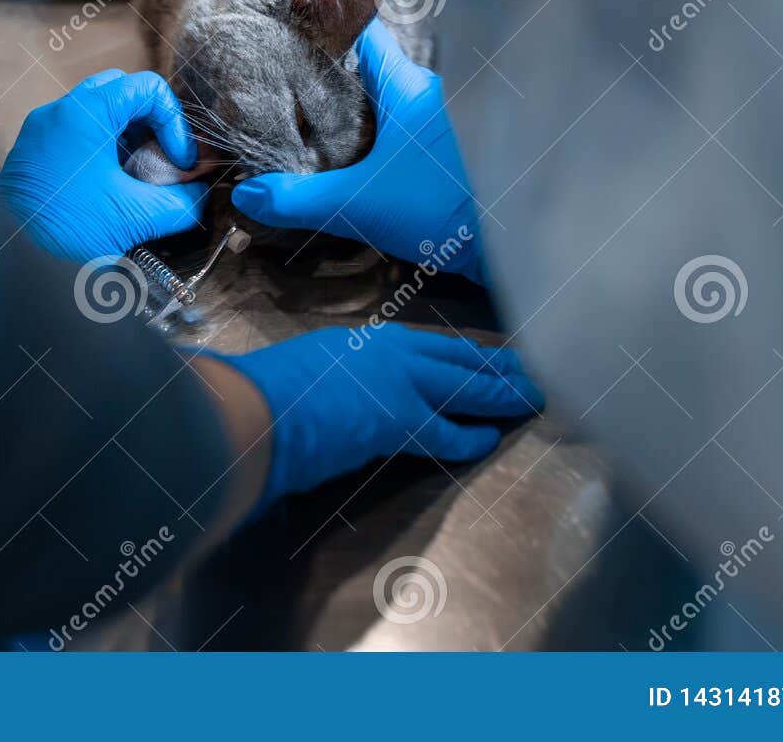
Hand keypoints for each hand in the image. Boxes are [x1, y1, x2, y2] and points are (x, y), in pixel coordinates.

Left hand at [0, 70, 206, 262]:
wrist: (1, 247)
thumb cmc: (61, 224)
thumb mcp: (131, 219)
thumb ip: (179, 206)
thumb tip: (200, 200)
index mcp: (86, 112)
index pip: (148, 89)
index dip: (175, 123)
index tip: (178, 161)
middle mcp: (62, 111)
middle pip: (123, 94)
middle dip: (152, 127)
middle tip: (161, 163)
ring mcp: (44, 129)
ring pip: (100, 115)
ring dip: (128, 141)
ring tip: (137, 181)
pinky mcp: (34, 150)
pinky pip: (78, 136)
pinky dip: (102, 154)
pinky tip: (108, 190)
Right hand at [212, 325, 540, 510]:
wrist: (251, 410)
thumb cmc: (264, 394)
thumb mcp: (308, 372)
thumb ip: (336, 382)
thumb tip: (339, 403)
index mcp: (367, 342)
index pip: (430, 348)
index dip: (465, 356)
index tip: (491, 359)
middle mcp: (389, 353)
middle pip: (458, 359)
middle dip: (498, 368)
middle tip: (532, 372)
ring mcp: (397, 382)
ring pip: (465, 386)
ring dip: (500, 394)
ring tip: (532, 399)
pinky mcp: (399, 419)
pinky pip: (446, 430)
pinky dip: (469, 436)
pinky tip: (489, 439)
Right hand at [232, 19, 485, 281]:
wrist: (504, 244)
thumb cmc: (437, 211)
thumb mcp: (354, 206)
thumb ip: (296, 200)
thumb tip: (246, 195)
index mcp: (405, 86)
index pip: (361, 28)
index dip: (326, 20)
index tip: (291, 22)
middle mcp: (426, 89)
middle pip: (368, 59)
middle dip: (329, 68)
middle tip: (287, 78)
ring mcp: (440, 114)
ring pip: (385, 89)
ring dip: (352, 99)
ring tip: (310, 115)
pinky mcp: (447, 141)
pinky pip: (401, 114)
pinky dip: (373, 122)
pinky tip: (351, 147)